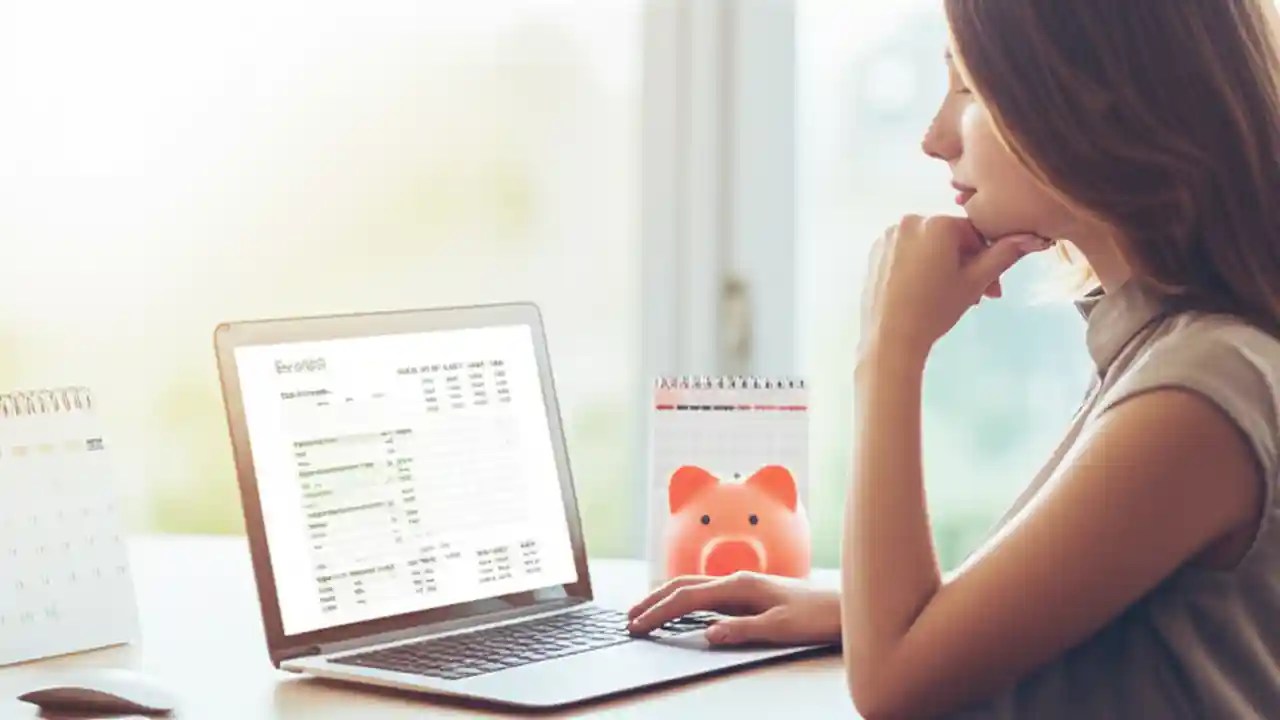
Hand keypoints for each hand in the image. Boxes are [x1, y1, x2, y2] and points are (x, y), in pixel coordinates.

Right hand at [626, 572, 840, 646]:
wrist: (843, 606)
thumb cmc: (815, 617)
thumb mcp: (779, 629)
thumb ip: (742, 630)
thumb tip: (707, 632)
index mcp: (739, 585)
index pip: (687, 597)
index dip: (658, 612)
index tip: (637, 626)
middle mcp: (737, 579)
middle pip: (682, 585)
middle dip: (652, 600)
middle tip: (628, 618)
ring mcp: (742, 582)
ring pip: (693, 585)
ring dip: (666, 596)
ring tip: (645, 611)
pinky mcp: (748, 590)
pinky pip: (706, 590)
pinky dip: (684, 597)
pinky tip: (681, 608)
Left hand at [859, 215, 1053, 358]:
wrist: (889, 339)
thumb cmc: (935, 310)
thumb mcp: (975, 282)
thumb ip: (1004, 255)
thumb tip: (1033, 238)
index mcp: (937, 223)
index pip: (975, 233)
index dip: (987, 260)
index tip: (991, 290)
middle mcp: (910, 221)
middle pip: (950, 239)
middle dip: (966, 265)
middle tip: (974, 297)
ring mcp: (888, 236)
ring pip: (928, 246)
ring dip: (943, 266)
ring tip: (948, 297)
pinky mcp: (875, 252)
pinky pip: (906, 252)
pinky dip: (919, 266)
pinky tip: (922, 293)